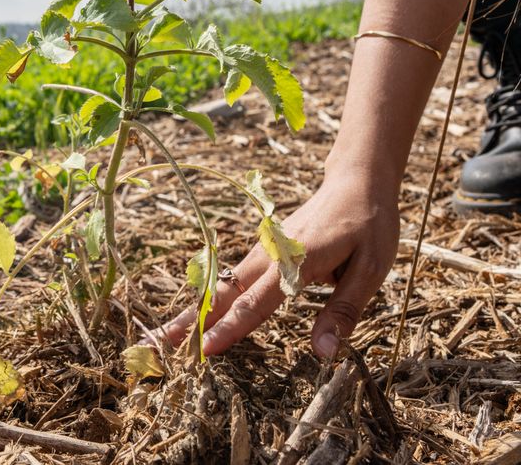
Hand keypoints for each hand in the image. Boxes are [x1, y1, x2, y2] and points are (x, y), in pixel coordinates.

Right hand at [156, 174, 400, 357]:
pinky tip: (199, 312)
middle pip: (224, 293)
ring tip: (169, 334)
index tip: (205, 350)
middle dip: (192, 320)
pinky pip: (232, 278)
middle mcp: (270, 255)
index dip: (231, 328)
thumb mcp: (371, 269)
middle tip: (160, 343)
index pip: (257, 302)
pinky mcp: (263, 251)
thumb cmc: (369, 225)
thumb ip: (343, 310)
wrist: (356, 180)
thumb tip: (323, 352)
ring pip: (223, 285)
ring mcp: (263, 251)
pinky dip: (211, 297)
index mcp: (296, 261)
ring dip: (195, 310)